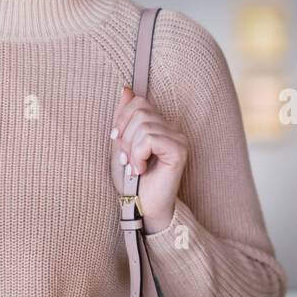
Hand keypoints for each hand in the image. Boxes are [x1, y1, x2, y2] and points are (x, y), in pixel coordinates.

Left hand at [110, 85, 187, 233]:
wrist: (142, 207)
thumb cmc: (132, 181)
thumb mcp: (121, 144)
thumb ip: (124, 118)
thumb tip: (126, 89)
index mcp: (160, 125)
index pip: (139, 102)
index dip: (122, 118)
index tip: (117, 141)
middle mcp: (173, 129)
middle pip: (141, 111)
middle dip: (125, 136)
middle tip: (126, 159)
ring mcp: (178, 139)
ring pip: (144, 126)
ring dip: (131, 149)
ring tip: (134, 167)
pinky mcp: (179, 151)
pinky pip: (151, 139)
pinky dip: (139, 154)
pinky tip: (141, 169)